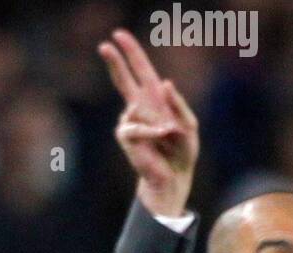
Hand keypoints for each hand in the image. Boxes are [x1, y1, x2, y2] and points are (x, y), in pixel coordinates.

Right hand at [98, 28, 198, 217]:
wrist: (173, 177)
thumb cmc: (182, 150)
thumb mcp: (189, 124)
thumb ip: (178, 104)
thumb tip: (164, 84)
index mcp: (155, 98)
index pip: (140, 70)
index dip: (130, 52)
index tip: (118, 35)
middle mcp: (139, 106)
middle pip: (123, 79)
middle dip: (115, 61)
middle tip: (103, 44)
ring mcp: (130, 121)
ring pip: (137, 107)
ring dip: (158, 121)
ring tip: (168, 136)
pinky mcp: (126, 136)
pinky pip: (136, 125)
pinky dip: (151, 130)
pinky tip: (162, 136)